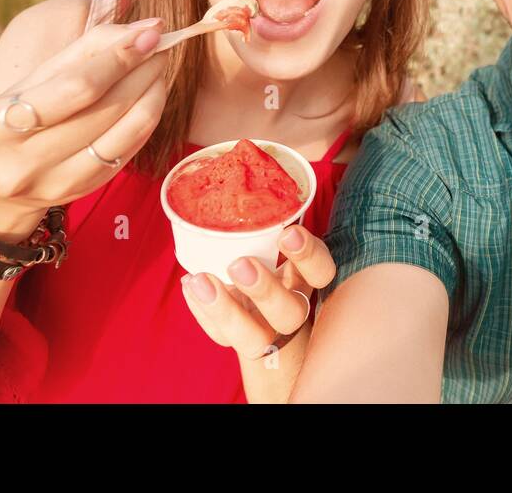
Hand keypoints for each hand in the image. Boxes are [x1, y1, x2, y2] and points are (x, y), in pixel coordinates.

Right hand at [0, 18, 169, 239]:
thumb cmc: (14, 118)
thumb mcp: (31, 81)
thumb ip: (84, 51)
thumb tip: (143, 29)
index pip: (76, 87)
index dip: (119, 57)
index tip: (149, 33)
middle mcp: (25, 162)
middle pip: (106, 107)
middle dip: (142, 69)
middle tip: (159, 44)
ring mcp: (58, 182)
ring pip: (128, 130)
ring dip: (153, 91)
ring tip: (157, 66)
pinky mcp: (86, 190)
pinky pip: (132, 148)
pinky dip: (148, 116)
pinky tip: (151, 94)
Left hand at [180, 225, 335, 362]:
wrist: (261, 312)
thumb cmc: (268, 258)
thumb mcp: (277, 240)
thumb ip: (270, 218)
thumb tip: (246, 170)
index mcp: (306, 280)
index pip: (321, 272)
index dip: (308, 256)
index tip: (286, 234)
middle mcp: (290, 309)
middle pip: (289, 312)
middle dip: (264, 290)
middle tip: (239, 264)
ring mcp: (263, 331)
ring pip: (253, 337)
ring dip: (224, 310)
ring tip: (199, 280)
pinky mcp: (236, 341)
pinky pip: (219, 336)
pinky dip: (201, 311)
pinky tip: (190, 285)